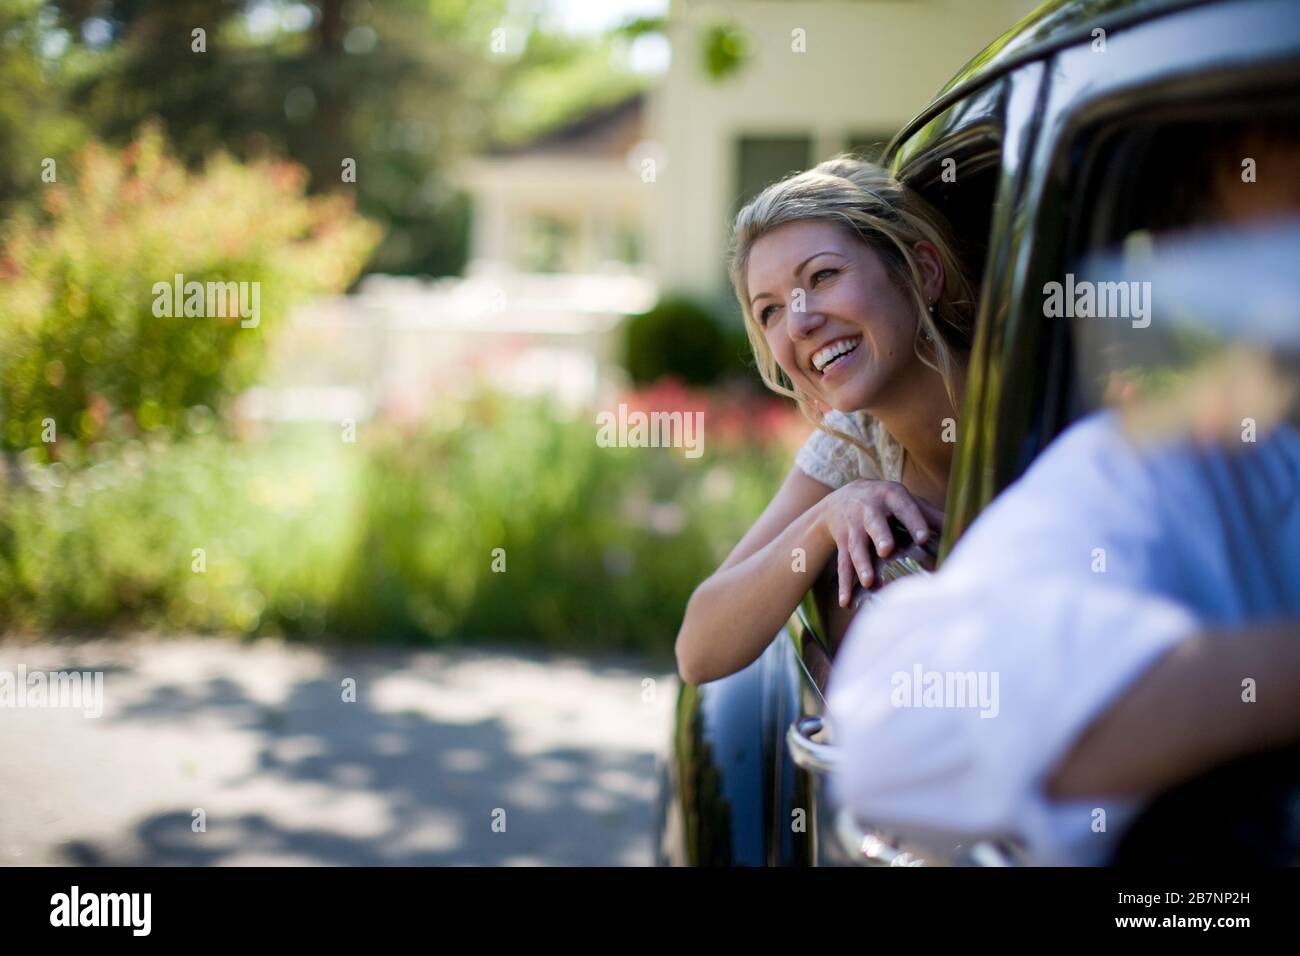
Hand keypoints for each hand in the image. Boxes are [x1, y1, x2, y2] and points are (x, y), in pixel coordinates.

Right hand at [819, 479, 943, 605]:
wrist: (841, 498)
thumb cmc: (885, 502)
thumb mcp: (905, 500)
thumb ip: (931, 516)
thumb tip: (962, 530)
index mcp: (890, 497)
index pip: (904, 507)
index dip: (913, 521)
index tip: (922, 538)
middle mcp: (869, 509)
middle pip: (874, 523)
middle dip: (880, 536)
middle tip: (886, 550)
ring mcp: (853, 526)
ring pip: (856, 546)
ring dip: (861, 564)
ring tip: (869, 582)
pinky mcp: (842, 542)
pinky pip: (843, 564)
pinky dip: (844, 584)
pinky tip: (846, 601)